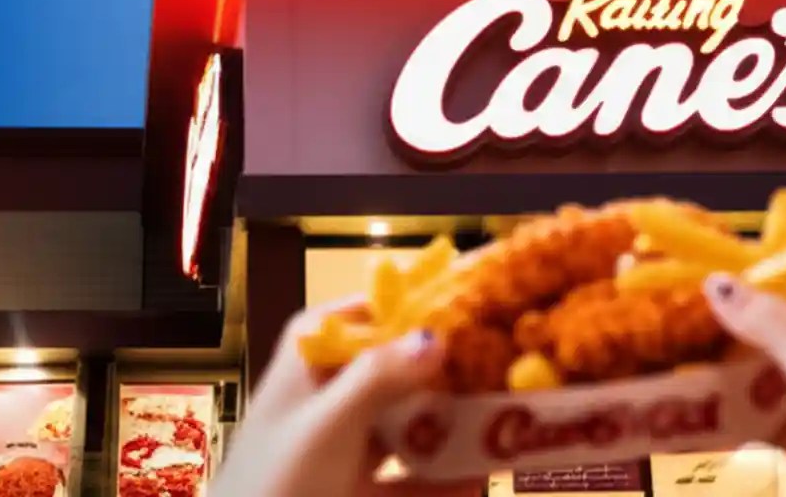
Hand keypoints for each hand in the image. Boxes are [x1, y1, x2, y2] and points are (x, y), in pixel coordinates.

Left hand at [211, 298, 480, 496]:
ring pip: (409, 423)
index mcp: (311, 357)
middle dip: (451, 373)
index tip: (477, 308)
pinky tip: (479, 479)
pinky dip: (441, 479)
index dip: (421, 307)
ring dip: (454, 428)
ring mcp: (343, 442)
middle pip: (400, 369)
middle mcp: (329, 391)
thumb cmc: (276, 482)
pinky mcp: (354, 488)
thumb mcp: (329, 424)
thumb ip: (380, 377)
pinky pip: (408, 478)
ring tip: (507, 425)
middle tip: (509, 370)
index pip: (372, 312)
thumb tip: (435, 334)